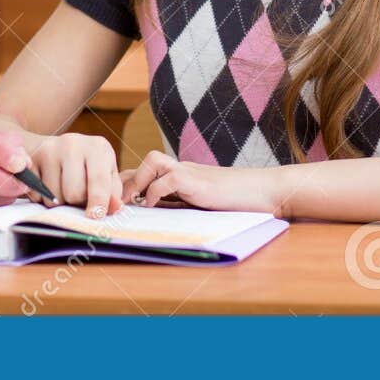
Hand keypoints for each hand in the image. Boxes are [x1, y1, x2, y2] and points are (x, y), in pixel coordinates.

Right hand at [28, 132, 122, 217]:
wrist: (59, 148)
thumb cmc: (89, 165)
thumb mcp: (107, 173)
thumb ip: (113, 193)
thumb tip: (114, 208)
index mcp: (97, 147)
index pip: (98, 180)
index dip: (98, 202)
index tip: (96, 216)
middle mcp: (73, 144)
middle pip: (74, 193)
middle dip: (76, 201)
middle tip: (78, 194)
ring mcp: (49, 150)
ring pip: (54, 197)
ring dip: (59, 202)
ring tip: (63, 188)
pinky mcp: (31, 159)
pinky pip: (36, 195)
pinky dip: (43, 198)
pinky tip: (49, 185)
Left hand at [121, 151, 283, 215]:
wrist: (264, 191)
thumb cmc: (238, 201)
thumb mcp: (203, 204)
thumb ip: (183, 205)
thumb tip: (157, 218)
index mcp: (182, 176)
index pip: (146, 172)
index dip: (128, 184)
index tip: (117, 203)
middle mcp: (182, 169)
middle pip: (144, 164)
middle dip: (125, 182)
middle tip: (116, 204)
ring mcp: (190, 171)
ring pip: (152, 161)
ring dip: (138, 180)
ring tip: (132, 203)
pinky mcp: (197, 180)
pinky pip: (167, 180)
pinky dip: (155, 193)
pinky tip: (154, 206)